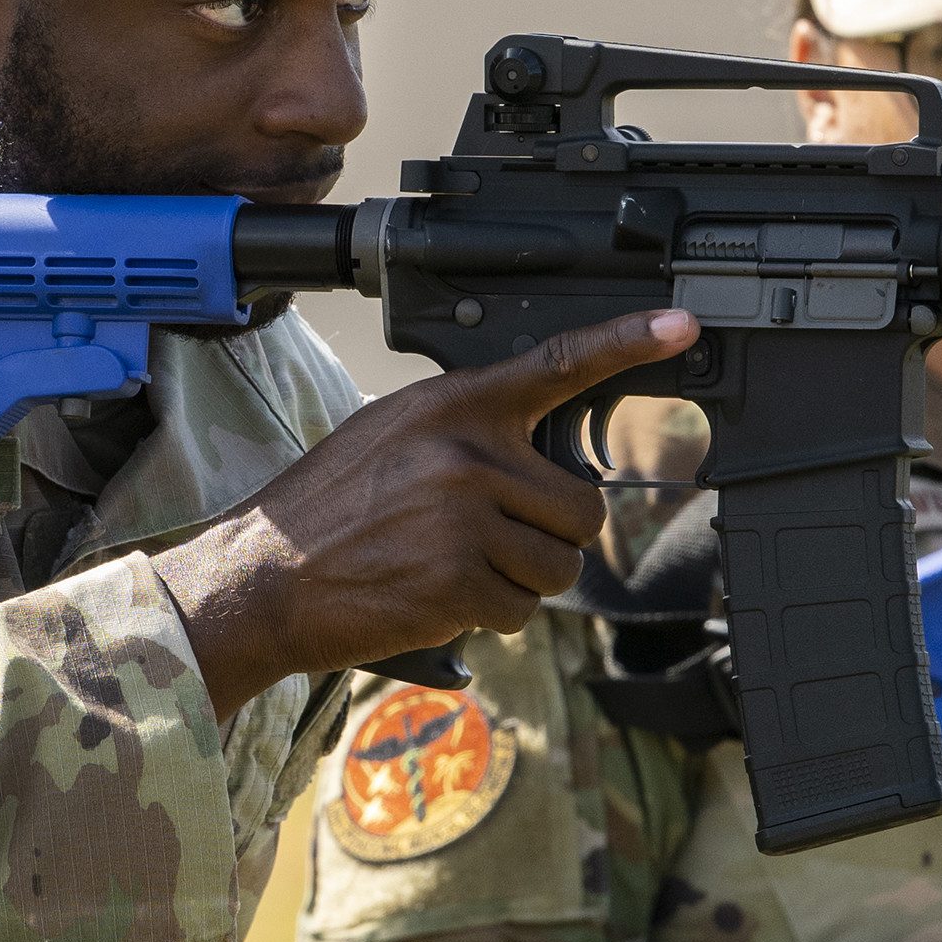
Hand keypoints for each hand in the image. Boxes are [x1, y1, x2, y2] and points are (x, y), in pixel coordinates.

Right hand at [158, 310, 697, 716]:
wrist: (261, 578)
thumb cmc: (329, 510)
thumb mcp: (394, 437)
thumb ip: (470, 433)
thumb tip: (545, 457)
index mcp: (451, 405)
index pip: (556, 365)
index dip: (626, 344)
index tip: (680, 324)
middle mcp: (465, 453)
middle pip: (582, 508)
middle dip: (548, 538)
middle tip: (487, 541)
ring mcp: (464, 517)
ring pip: (559, 567)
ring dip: (521, 582)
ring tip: (453, 568)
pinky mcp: (458, 580)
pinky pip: (522, 611)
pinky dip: (490, 617)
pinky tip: (436, 596)